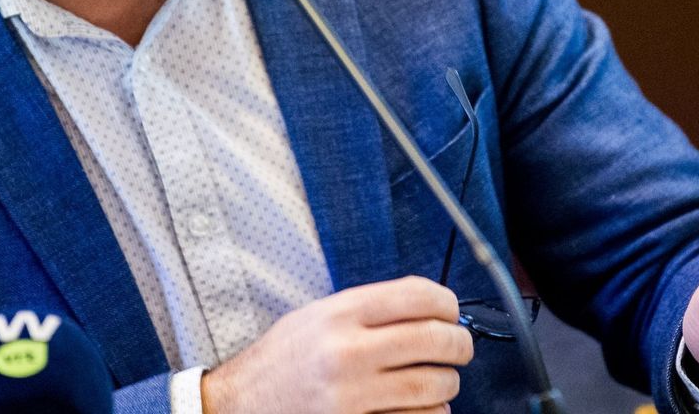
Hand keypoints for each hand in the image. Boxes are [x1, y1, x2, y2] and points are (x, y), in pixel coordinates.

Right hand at [201, 276, 474, 413]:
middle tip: (459, 348)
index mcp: (338, 315)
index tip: (451, 312)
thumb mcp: (315, 317)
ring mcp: (352, 395)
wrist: (239, 405)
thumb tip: (429, 307)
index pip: (417, 296)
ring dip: (448, 382)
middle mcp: (347, 352)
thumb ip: (367, 309)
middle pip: (435, 339)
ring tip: (440, 379)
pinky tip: (422, 405)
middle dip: (459, 344)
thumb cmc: (281, 361)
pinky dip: (431, 412)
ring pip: (434, 385)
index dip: (447, 303)